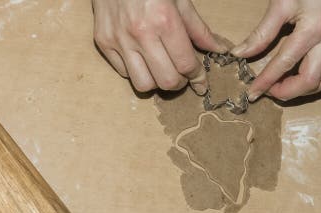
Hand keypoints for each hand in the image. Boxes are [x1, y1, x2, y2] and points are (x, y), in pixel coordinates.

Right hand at [92, 0, 225, 93]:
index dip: (197, 76)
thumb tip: (217, 49)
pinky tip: (143, 58)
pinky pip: (124, 73)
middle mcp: (141, 33)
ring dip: (156, 82)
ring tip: (161, 70)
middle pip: (166, 81)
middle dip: (179, 83)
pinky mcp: (103, 42)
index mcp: (164, 20)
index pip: (185, 64)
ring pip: (143, 84)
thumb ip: (198, 28)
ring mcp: (119, 39)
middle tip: (182, 76)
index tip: (200, 80)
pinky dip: (137, 71)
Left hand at [232, 0, 320, 100]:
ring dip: (306, 90)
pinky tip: (308, 74)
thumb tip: (240, 54)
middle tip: (269, 91)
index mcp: (313, 28)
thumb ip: (261, 33)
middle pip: (311, 81)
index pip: (285, 63)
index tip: (253, 93)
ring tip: (287, 85)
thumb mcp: (279, 4)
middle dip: (287, 92)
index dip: (266, 81)